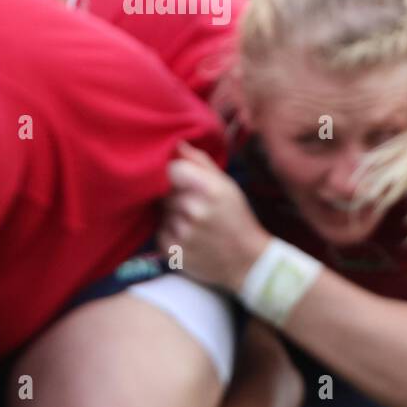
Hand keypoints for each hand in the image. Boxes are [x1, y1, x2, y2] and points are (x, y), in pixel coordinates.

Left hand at [158, 142, 269, 292]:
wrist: (247, 262)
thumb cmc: (236, 217)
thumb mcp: (227, 185)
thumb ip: (200, 161)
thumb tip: (176, 144)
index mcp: (209, 189)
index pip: (172, 168)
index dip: (176, 172)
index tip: (184, 179)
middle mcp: (194, 210)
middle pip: (165, 190)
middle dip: (174, 194)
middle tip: (193, 205)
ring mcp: (181, 232)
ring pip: (162, 211)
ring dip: (172, 214)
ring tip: (193, 223)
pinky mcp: (171, 251)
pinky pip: (159, 231)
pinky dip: (169, 232)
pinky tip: (188, 236)